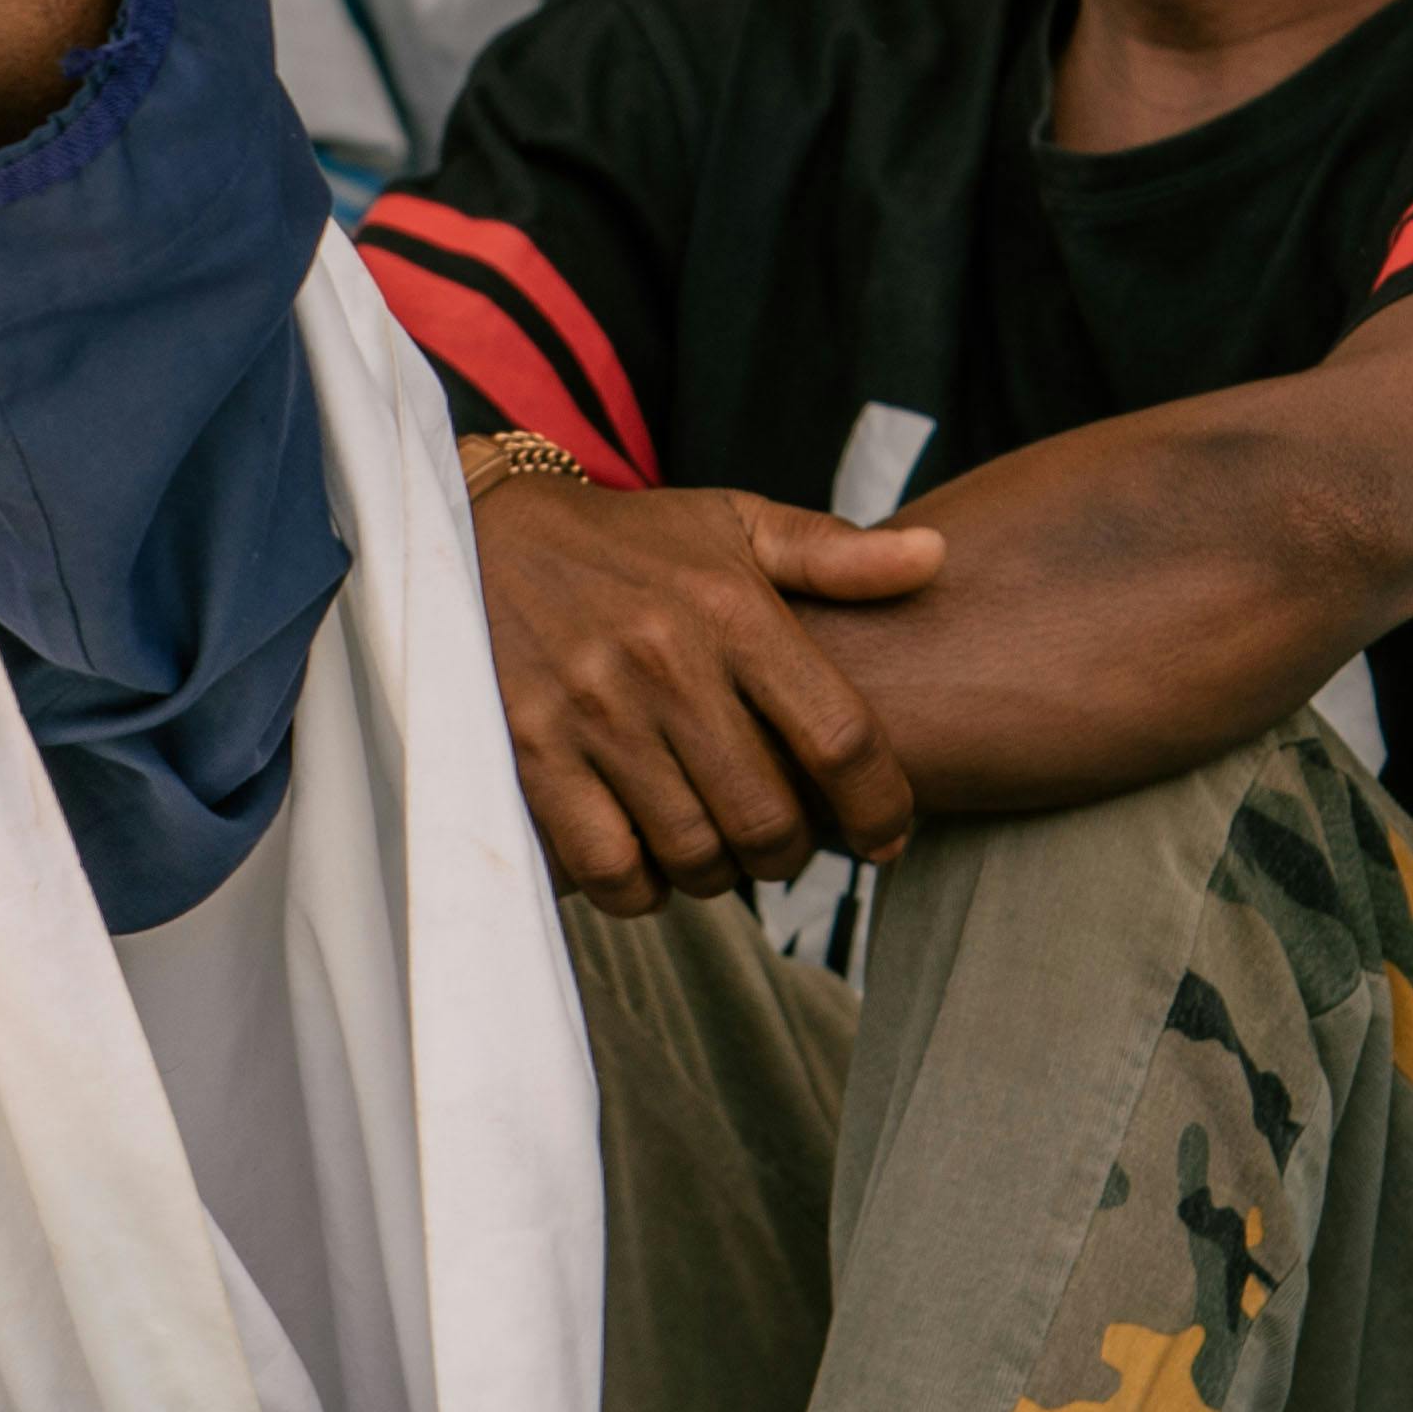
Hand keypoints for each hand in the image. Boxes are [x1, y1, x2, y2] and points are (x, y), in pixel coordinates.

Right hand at [473, 475, 951, 912]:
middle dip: (790, 854)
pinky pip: (605, 862)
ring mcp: (590, 708)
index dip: (880, 806)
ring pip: (690, 850)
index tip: (888, 837)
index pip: (839, 736)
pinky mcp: (527, 746)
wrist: (475, 529)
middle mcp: (663, 659)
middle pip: (767, 814)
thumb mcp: (728, 522)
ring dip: (717, 875)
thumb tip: (937, 558)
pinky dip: (639, 889)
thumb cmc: (623, 540)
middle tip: (781, 848)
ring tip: (715, 856)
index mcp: (729, 608)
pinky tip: (648, 868)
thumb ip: (832, 552)